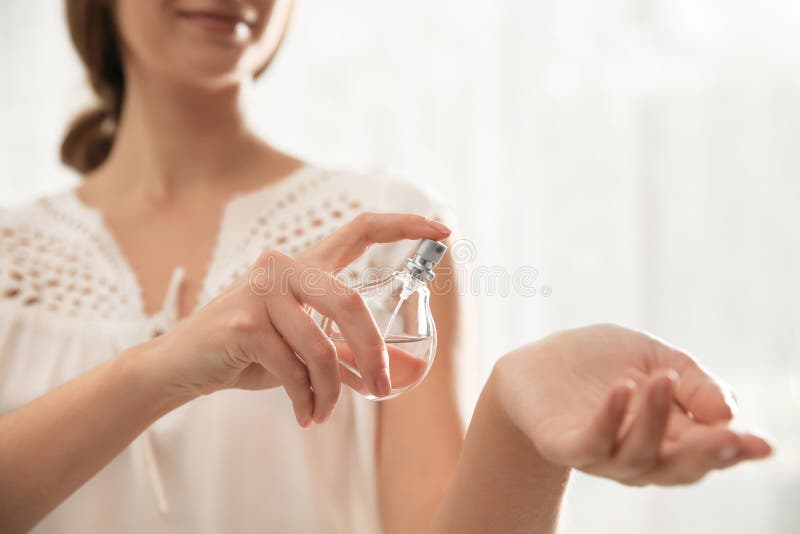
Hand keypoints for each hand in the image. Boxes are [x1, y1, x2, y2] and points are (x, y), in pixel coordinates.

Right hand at [150, 213, 450, 426]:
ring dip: (332, 390)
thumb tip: (403, 373)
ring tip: (326, 412)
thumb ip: (349, 352)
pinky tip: (306, 415)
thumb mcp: (306, 346)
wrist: (183, 365)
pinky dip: (306, 400)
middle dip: (373, 355)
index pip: (361, 229)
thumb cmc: (251, 350)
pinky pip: (294, 369)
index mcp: (306, 263)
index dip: (404, 226)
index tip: (443, 231)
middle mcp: (284, 265)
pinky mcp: (243, 323)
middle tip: (382, 391)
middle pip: (351, 304)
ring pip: (321, 347)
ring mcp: (261, 291)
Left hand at [492, 324, 771, 485]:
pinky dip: (609, 419)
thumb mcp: (655, 358)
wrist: (537, 364)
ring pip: (637, 454)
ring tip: (661, 379)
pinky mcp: (564, 446)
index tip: (763, 445)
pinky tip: (623, 390)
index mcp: (668, 436)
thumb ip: (695, 382)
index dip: (735, 451)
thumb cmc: (600, 362)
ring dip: (653, 419)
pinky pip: (590, 442)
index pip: (707, 451)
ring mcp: (601, 454)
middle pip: (678, 467)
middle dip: (706, 454)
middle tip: (730, 435)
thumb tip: (730, 412)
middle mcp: (638, 454)